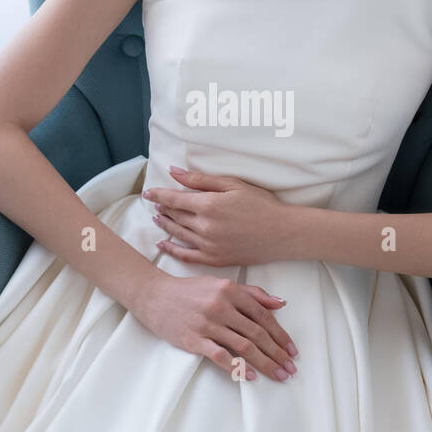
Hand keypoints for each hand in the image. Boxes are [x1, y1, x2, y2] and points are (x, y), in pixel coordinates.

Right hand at [134, 270, 298, 382]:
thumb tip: (281, 304)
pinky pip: (220, 356)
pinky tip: (250, 376)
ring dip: (264, 363)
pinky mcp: (193, 339)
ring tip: (278, 375)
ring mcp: (206, 324)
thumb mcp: (220, 284)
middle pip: (256, 333)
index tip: (292, 350)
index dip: (280, 334)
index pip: (263, 315)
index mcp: (229, 290)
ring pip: (243, 346)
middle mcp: (220, 306)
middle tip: (290, 368)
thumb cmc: (189, 291)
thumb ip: (252, 294)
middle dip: (277, 353)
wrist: (154, 295)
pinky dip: (237, 367)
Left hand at [142, 166, 288, 265]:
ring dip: (165, 225)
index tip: (148, 192)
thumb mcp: (233, 184)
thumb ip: (200, 180)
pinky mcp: (214, 259)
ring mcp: (208, 246)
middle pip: (175, 216)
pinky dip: (172, 250)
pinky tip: (163, 244)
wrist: (282, 233)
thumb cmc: (262, 205)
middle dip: (163, 208)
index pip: (174, 199)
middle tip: (155, 202)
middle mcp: (205, 227)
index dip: (158, 194)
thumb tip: (174, 172)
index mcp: (209, 205)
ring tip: (158, 218)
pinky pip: (186, 256)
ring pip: (178, 234)